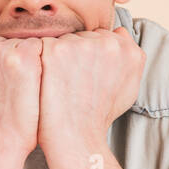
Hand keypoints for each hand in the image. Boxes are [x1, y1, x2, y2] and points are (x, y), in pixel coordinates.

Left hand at [36, 26, 144, 156]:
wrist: (76, 136)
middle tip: (70, 81)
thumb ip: (130, 57)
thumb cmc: (98, 116)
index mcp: (128, 51)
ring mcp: (82, 45)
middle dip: (73, 54)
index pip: (100, 36)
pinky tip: (44, 80)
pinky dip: (39, 60)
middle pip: (81, 35)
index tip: (83, 76)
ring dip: (56, 56)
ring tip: (58, 83)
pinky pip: (42, 45)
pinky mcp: (56, 50)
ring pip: (62, 39)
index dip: (88, 57)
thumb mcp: (128, 88)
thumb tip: (119, 31)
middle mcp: (109, 43)